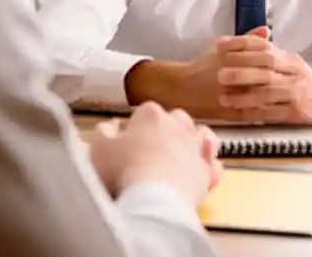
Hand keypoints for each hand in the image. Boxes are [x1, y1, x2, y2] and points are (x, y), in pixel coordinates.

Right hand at [88, 102, 222, 205]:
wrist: (154, 199)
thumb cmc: (124, 172)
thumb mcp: (99, 148)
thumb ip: (103, 134)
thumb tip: (108, 128)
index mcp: (151, 116)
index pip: (143, 112)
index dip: (133, 127)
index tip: (125, 140)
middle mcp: (178, 126)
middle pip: (174, 119)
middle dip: (165, 130)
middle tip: (150, 148)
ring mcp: (196, 148)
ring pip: (199, 135)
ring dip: (191, 142)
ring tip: (177, 155)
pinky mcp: (207, 172)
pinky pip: (212, 164)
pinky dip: (207, 166)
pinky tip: (198, 171)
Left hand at [215, 34, 311, 123]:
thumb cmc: (305, 80)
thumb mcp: (291, 63)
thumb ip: (269, 54)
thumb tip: (245, 39)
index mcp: (288, 59)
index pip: (263, 47)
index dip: (241, 45)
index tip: (219, 46)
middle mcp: (293, 73)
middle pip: (266, 67)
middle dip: (241, 70)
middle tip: (219, 73)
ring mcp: (296, 93)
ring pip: (268, 92)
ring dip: (245, 95)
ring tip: (224, 97)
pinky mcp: (297, 112)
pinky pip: (273, 112)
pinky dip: (255, 113)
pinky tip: (239, 115)